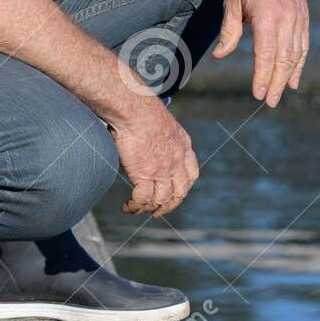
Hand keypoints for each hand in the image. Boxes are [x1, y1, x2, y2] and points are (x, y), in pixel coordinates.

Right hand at [108, 97, 198, 216]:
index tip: (175, 194)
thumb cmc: (141, 109)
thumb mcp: (162, 122)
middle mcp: (177, 160)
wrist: (134, 108)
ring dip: (148, 208)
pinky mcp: (146, 174)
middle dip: (169, 205)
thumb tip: (149, 140)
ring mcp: (163, 169)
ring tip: (137, 210)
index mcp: (183, 145)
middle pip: (179, 192)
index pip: (191, 174)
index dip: (183, 187)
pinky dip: (135, 206)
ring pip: (160, 199)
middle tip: (158, 212)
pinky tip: (127, 206)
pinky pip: (142, 198)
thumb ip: (161, 136)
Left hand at [212, 0, 309, 106]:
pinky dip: (300, 64)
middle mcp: (287, 18)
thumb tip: (220, 56)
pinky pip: (303, 46)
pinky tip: (294, 80)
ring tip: (279, 95)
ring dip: (288, 78)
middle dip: (276, 83)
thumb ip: (229, 31)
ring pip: (296, 55)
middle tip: (270, 103)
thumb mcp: (232, 3)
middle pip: (284, 59)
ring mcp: (298, 18)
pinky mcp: (304, 17)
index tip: (257, 94)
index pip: (266, 54)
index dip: (262, 76)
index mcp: (268, 15)